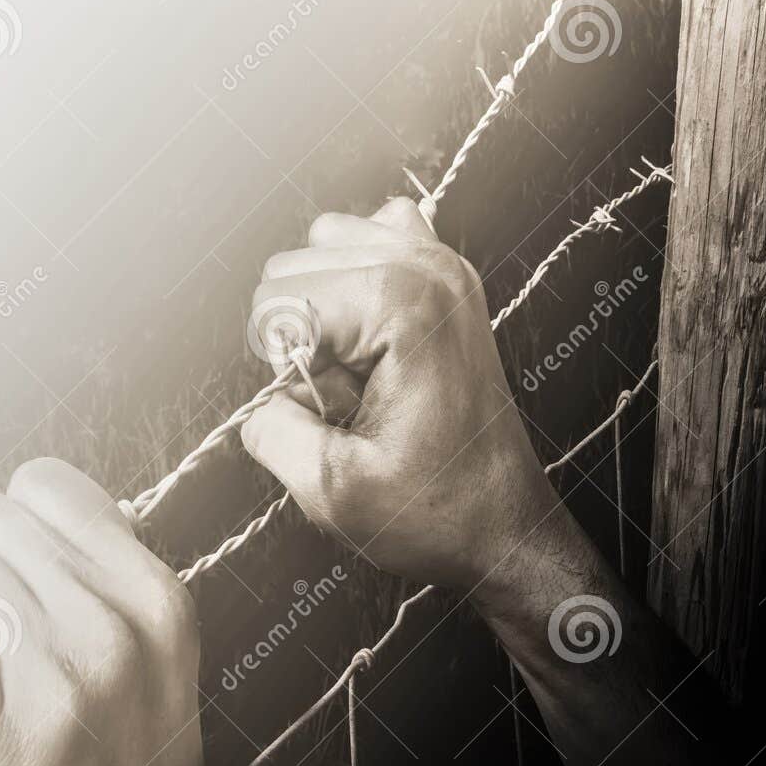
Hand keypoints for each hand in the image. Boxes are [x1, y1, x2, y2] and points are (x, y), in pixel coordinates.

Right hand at [240, 198, 559, 592]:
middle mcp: (427, 267)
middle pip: (293, 268)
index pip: (277, 298)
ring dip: (322, 311)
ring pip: (321, 248)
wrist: (502, 526)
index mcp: (402, 304)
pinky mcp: (444, 279)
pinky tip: (369, 334)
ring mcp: (441, 265)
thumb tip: (263, 398)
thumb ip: (271, 430)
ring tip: (359, 371)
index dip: (284, 365)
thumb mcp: (331, 489)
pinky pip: (369, 240)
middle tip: (345, 398)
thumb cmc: (436, 509)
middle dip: (300, 337)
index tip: (326, 409)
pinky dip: (352, 283)